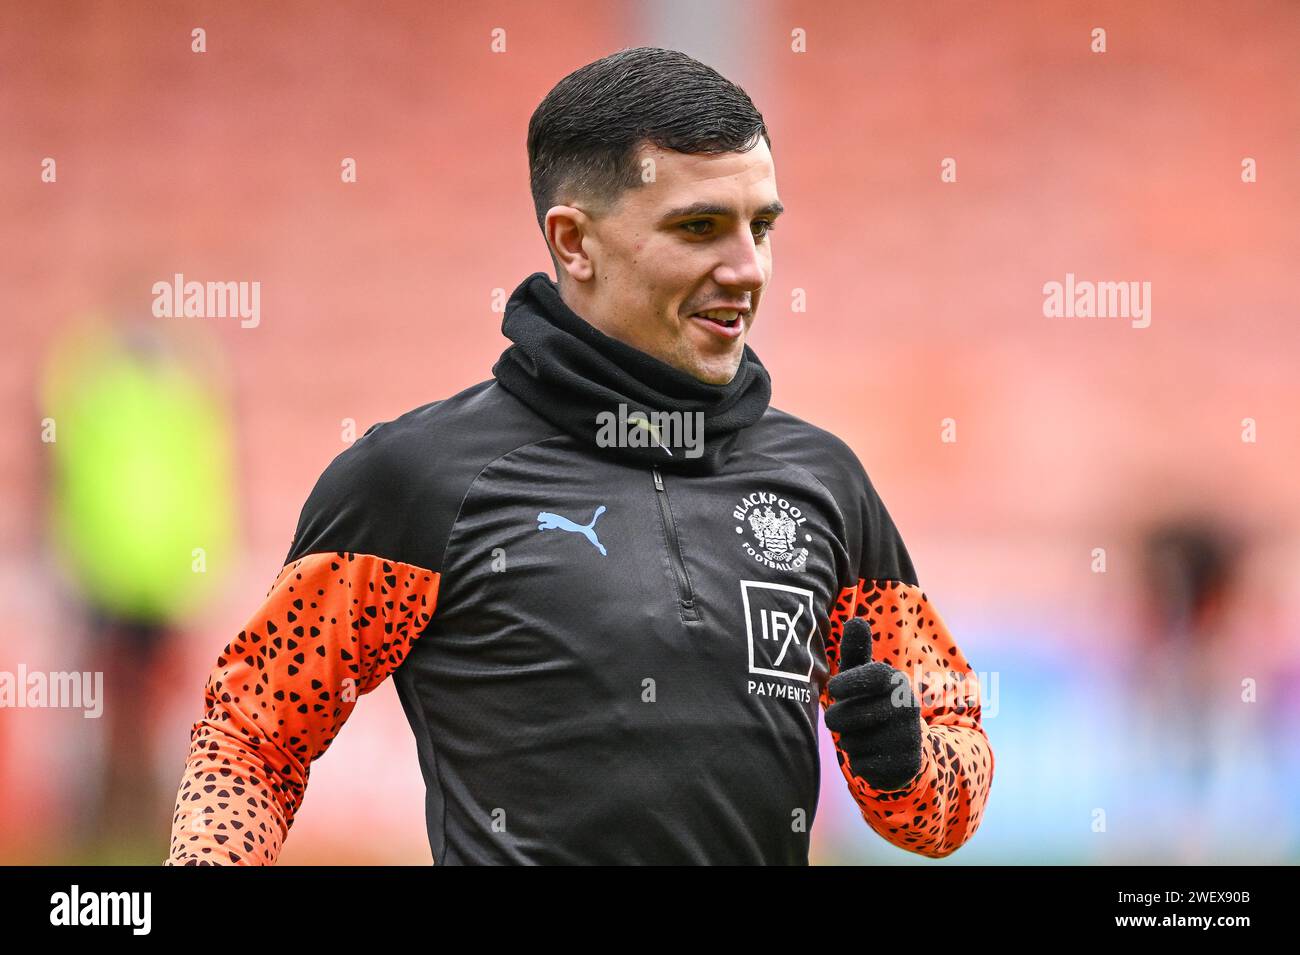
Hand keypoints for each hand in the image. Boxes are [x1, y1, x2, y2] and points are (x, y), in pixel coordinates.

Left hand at [824, 616, 924, 790]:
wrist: (902, 748)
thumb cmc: (870, 703)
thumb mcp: (862, 676)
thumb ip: (856, 651)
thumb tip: (856, 619)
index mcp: (895, 681)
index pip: (876, 675)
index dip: (851, 681)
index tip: (832, 689)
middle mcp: (908, 707)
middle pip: (855, 714)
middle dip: (838, 719)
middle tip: (836, 720)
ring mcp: (910, 737)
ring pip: (856, 743)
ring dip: (849, 742)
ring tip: (860, 736)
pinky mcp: (906, 765)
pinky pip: (864, 767)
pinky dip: (859, 763)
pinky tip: (871, 756)